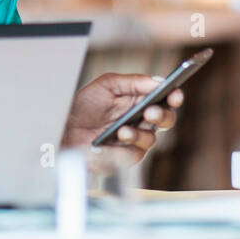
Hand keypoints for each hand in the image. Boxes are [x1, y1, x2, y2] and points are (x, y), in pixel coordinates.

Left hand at [61, 72, 182, 164]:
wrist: (64, 129)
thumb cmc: (85, 105)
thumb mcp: (107, 85)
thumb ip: (133, 82)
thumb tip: (158, 81)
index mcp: (141, 101)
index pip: (166, 99)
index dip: (174, 96)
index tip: (175, 94)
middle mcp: (142, 121)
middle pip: (166, 120)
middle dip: (162, 116)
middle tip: (151, 112)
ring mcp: (135, 140)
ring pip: (150, 139)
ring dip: (138, 134)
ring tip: (122, 131)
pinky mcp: (125, 157)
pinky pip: (133, 154)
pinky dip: (122, 149)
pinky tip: (112, 143)